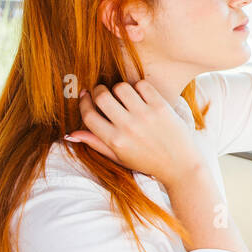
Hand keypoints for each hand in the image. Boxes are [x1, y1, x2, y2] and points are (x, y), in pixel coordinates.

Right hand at [66, 81, 203, 184]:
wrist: (181, 166)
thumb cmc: (148, 162)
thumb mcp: (119, 157)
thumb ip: (95, 143)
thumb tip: (70, 134)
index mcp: (115, 141)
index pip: (88, 115)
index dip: (84, 103)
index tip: (86, 97)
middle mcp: (128, 127)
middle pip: (101, 97)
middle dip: (98, 91)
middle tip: (103, 92)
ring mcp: (145, 116)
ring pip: (121, 87)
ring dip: (119, 88)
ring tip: (124, 96)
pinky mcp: (161, 107)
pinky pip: (142, 85)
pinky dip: (139, 87)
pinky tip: (141, 96)